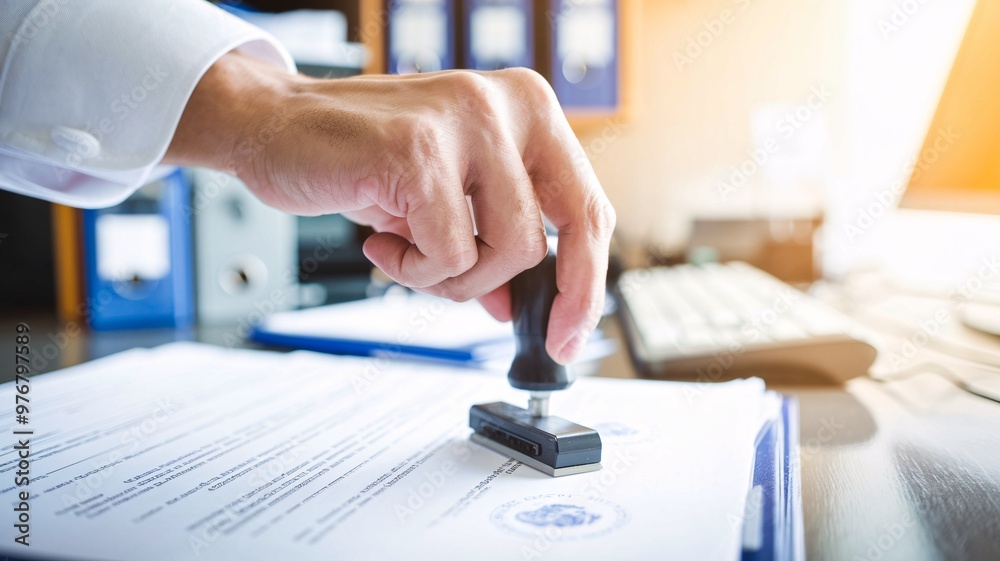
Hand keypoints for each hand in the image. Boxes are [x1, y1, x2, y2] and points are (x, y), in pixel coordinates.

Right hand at [165, 52, 615, 363]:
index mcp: (527, 107)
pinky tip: (382, 244)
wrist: (274, 124)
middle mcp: (505, 104)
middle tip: (523, 330)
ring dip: (455, 278)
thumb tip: (520, 305)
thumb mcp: (445, 199)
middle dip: (547, 296)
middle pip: (563, 233)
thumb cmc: (360, 156)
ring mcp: (465, 122)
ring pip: (508, 251)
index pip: (587, 206)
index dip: (586, 282)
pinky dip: (414, 270)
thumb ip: (490, 242)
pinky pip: (449, 254)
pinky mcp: (418, 152)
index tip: (570, 331)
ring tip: (410, 255)